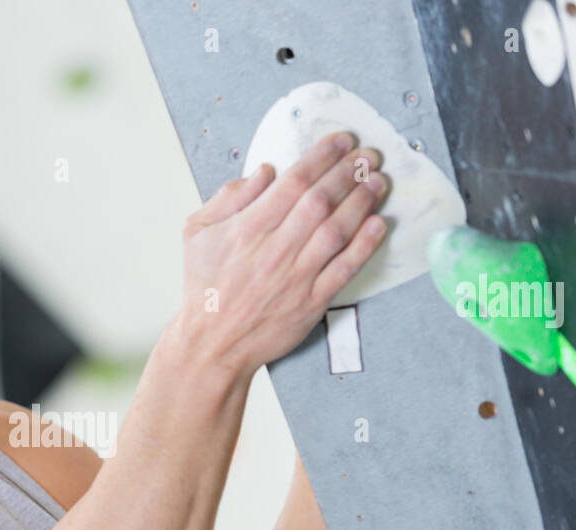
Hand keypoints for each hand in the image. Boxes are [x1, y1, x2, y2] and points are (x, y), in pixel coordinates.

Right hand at [176, 131, 387, 378]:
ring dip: (362, 202)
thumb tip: (264, 171)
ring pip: (337, 230)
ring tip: (378, 182)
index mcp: (248, 228)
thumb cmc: (204, 287)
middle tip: (369, 156)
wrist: (212, 343)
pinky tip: (379, 224)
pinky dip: (364, 245)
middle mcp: (275, 249)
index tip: (342, 141)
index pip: (293, 182)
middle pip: (320, 200)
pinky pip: (344, 269)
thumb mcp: (197, 233)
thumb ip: (228, 198)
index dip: (322, 157)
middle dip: (349, 172)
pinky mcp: (311, 302)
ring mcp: (295, 277)